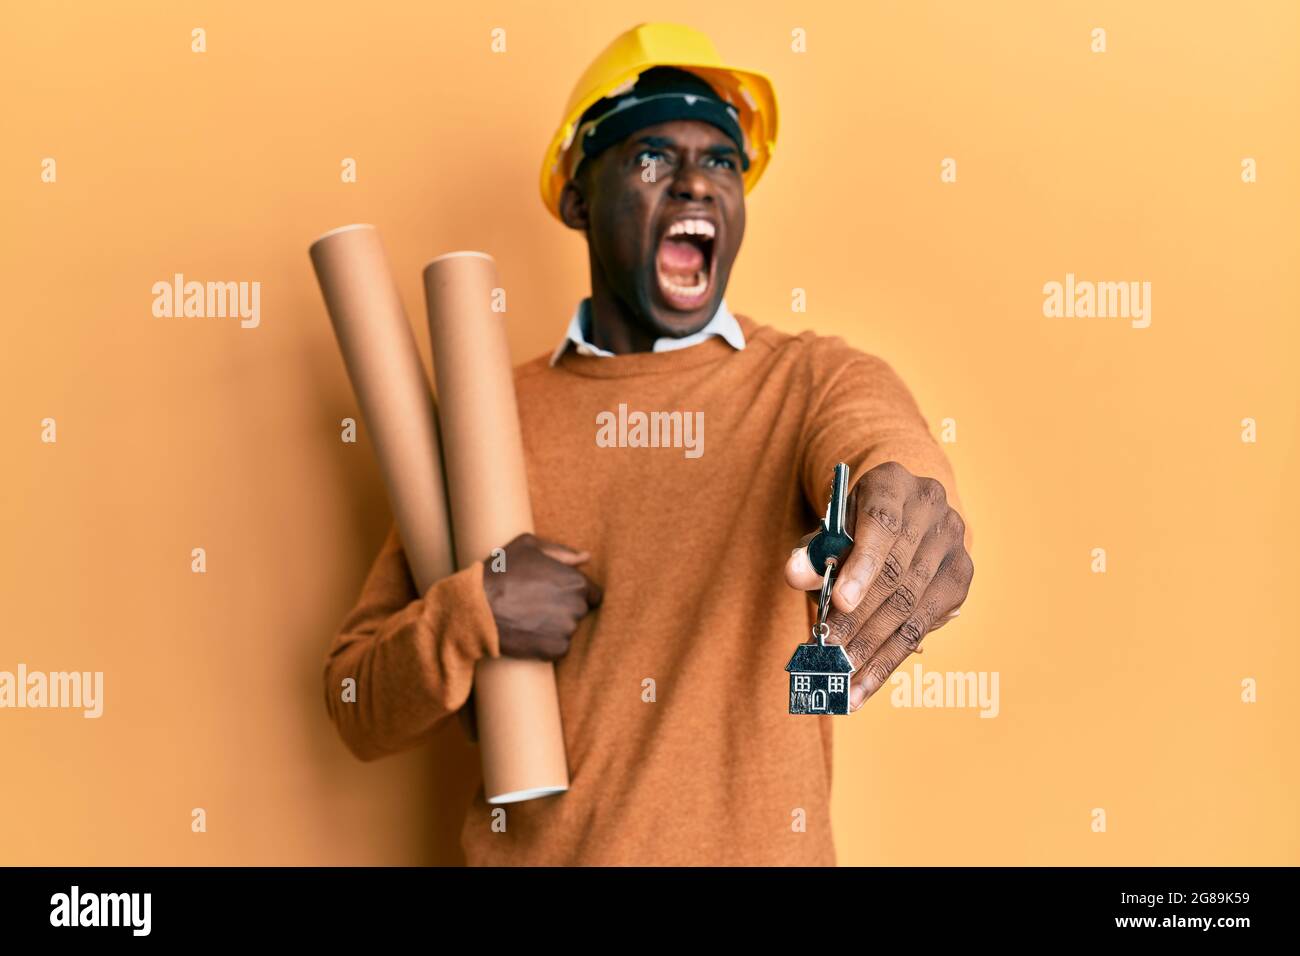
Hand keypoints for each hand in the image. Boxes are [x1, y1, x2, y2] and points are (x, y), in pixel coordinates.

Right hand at [482, 532, 602, 660]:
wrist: (476, 609)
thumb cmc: (500, 573)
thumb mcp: (528, 547)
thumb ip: (561, 552)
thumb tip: (586, 558)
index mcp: (575, 581)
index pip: (592, 593)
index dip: (574, 593)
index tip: (554, 593)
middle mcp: (576, 607)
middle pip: (580, 611)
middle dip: (564, 608)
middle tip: (536, 603)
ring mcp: (567, 631)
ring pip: (569, 629)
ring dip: (555, 626)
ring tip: (529, 617)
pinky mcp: (555, 651)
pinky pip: (559, 647)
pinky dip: (547, 643)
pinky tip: (528, 632)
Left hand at [785, 461, 973, 710]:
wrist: (900, 513)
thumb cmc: (853, 523)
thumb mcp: (828, 529)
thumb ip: (812, 551)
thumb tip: (795, 574)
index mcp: (892, 483)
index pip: (881, 525)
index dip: (862, 566)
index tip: (840, 603)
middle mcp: (931, 508)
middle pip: (896, 574)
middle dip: (859, 621)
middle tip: (828, 656)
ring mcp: (952, 543)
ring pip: (911, 606)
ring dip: (873, 649)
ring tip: (841, 680)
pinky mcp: (959, 578)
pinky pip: (924, 627)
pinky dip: (890, 660)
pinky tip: (864, 684)